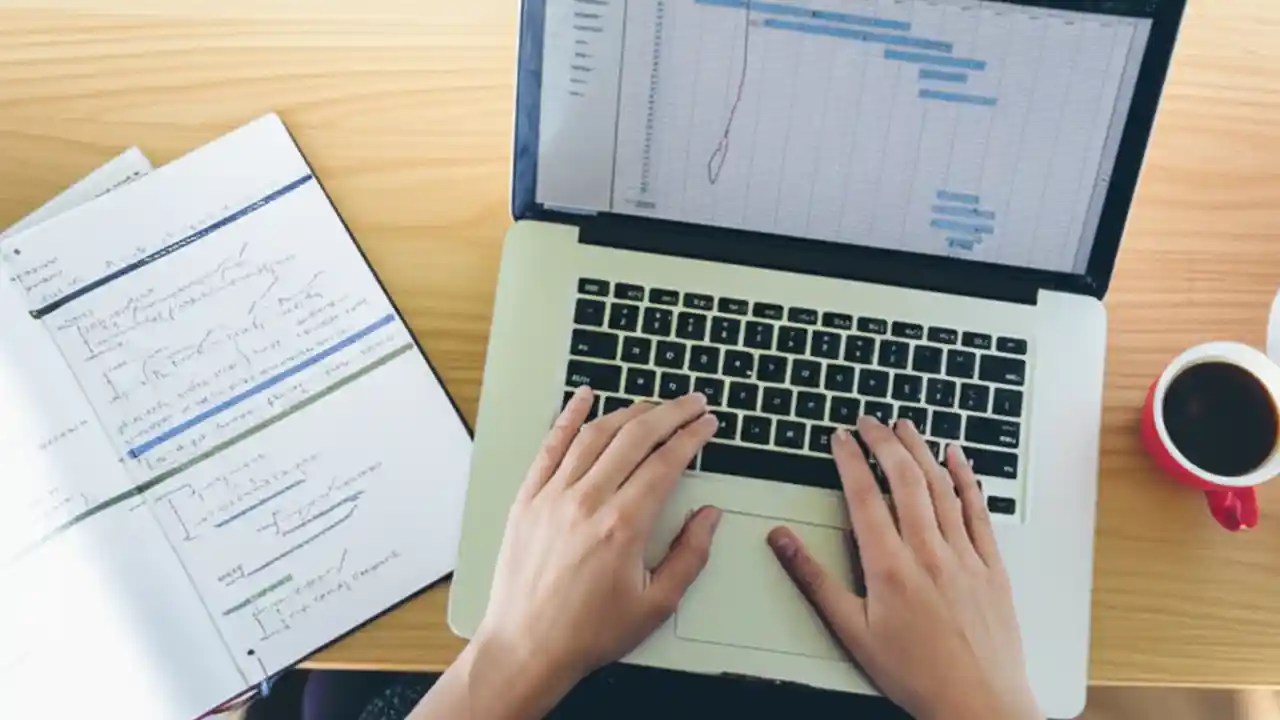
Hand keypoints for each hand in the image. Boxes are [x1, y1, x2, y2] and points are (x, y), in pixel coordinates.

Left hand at [470, 387, 721, 715]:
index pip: (666, 462)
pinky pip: (550, 446)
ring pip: (596, 435)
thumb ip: (690, 555)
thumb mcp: (656, 604)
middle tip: (692, 403)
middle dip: (670, 413)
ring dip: (629, 411)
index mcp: (623, 526)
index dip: (692, 437)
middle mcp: (587, 502)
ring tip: (653, 404)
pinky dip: (569, 416)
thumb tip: (709, 516)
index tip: (707, 424)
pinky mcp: (528, 499)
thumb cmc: (588, 632)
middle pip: (635, 437)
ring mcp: (553, 496)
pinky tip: (585, 396)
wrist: (527, 648)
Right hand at [767, 417, 1039, 719]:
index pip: (865, 495)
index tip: (840, 437)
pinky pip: (978, 511)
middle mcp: (929, 552)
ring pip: (942, 487)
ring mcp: (965, 556)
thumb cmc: (915, 674)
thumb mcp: (851, 632)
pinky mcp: (991, 566)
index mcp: (890, 567)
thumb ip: (814, 580)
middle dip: (884, 442)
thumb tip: (782, 541)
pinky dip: (967, 479)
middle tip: (869, 421)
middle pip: (905, 479)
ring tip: (905, 426)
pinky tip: (957, 458)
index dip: (850, 459)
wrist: (978, 704)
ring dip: (921, 450)